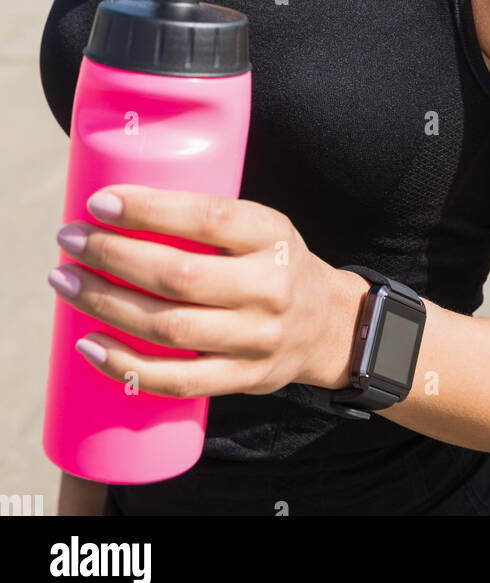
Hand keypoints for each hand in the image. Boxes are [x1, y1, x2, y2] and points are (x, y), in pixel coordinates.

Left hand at [47, 186, 368, 398]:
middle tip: (71, 239)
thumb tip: (118, 204)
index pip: (208, 218)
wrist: (331, 324)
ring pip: (170, 329)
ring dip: (107, 305)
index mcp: (271, 236)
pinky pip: (176, 380)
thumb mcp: (261, 226)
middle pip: (179, 277)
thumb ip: (207, 219)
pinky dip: (126, 365)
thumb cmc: (275, 262)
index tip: (99, 203)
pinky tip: (89, 345)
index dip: (150, 210)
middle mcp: (267, 287)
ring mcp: (256, 339)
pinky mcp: (243, 378)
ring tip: (65, 282)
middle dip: (113, 256)